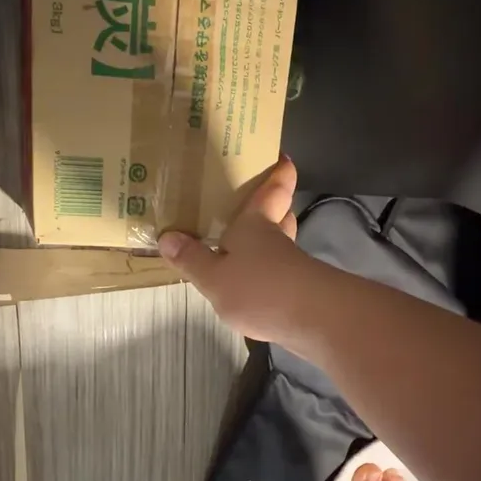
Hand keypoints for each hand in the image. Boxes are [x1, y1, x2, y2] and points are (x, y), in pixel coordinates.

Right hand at [158, 157, 324, 344]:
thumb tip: (168, 237)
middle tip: (253, 205)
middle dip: (272, 209)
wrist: (312, 321)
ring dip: (268, 244)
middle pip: (279, 215)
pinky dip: (268, 274)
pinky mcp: (299, 290)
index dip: (280, 172)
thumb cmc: (259, 288)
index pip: (273, 189)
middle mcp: (276, 237)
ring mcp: (292, 264)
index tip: (283, 159)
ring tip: (244, 248)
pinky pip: (280, 273)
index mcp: (256, 223)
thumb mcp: (214, 276)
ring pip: (280, 245)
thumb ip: (192, 259)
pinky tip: (252, 286)